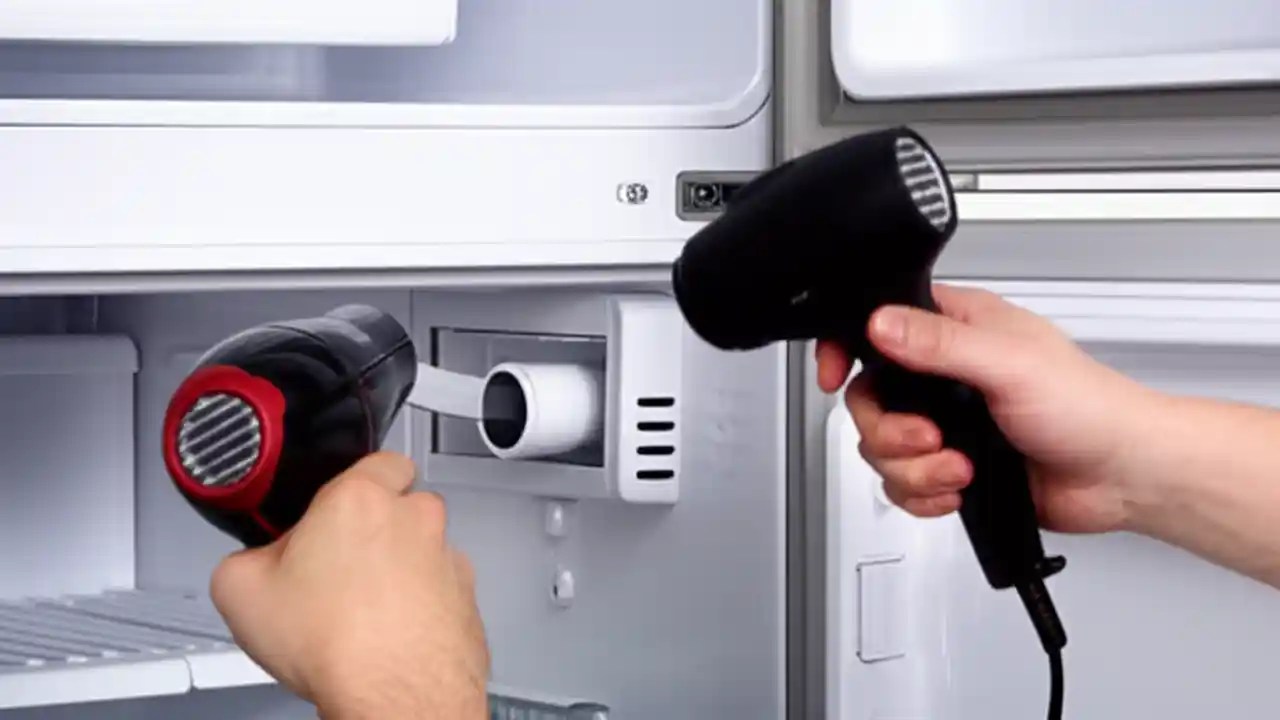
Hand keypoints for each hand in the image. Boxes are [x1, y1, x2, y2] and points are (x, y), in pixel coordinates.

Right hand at [209, 452, 488, 719]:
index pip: (375, 460)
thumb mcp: (240, 591)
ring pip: (420, 549)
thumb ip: (244, 557)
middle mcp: (415, 518)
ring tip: (362, 613)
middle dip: (371, 531)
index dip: (352, 487)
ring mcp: (448, 557)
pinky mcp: (467, 597)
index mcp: (361, 497)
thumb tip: (252, 563)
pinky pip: (440, 589)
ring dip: (398, 569)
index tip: (332, 514)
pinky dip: (421, 605)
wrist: (396, 696)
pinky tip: (390, 633)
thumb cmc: (336, 642)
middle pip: (396, 507)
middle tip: (337, 570)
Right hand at [817, 284, 1159, 533]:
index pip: (875, 324)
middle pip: (868, 399)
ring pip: (882, 448)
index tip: (835, 375)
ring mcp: (947, 423)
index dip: (844, 348)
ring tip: (959, 469)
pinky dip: (924, 493)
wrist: (1122, 475)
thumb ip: (939, 344)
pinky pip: (904, 484)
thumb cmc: (1089, 407)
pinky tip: (957, 489)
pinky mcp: (952, 466)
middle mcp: (944, 374)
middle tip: (929, 438)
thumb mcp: (1008, 363)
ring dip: (914, 469)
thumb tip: (881, 323)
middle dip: (890, 431)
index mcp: (956, 328)